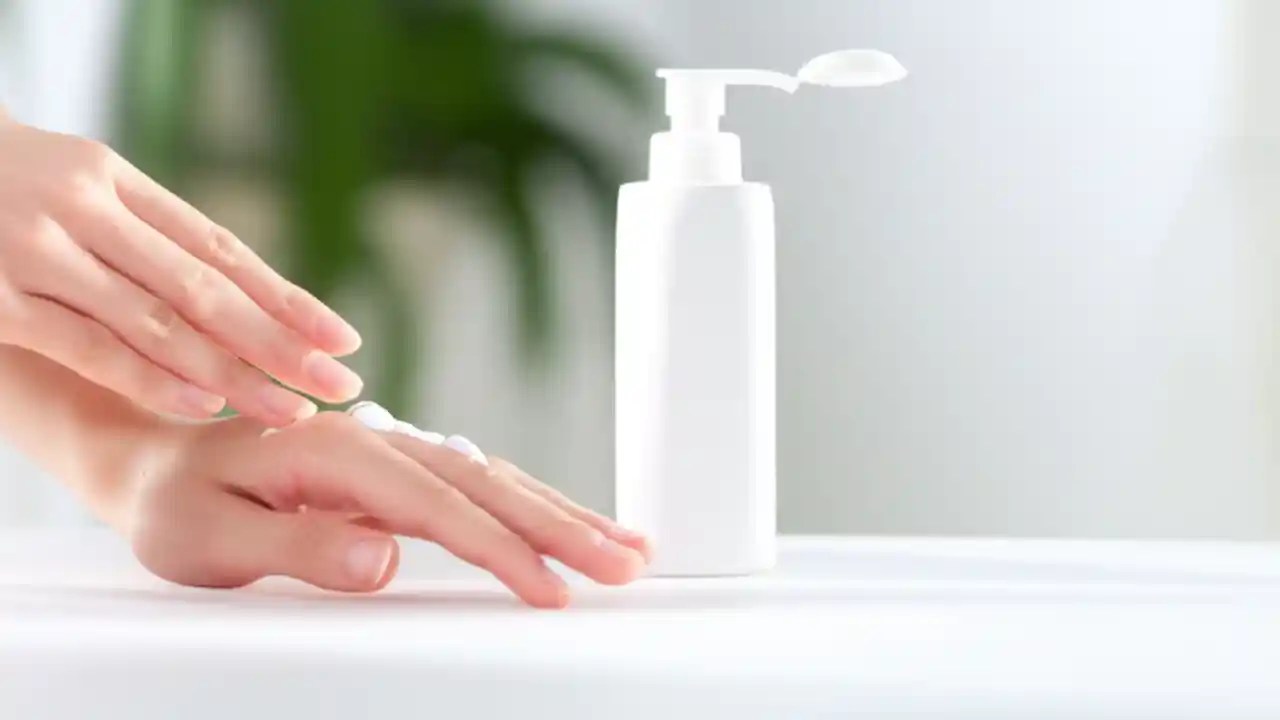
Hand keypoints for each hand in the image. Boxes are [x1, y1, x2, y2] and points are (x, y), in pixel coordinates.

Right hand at [0, 117, 361, 425]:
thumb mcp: (76, 184)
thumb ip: (143, 233)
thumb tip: (236, 295)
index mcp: (114, 177)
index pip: (221, 250)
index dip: (286, 298)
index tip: (340, 338)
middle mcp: (84, 205)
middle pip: (207, 287)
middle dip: (280, 343)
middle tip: (339, 384)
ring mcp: (36, 248)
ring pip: (156, 319)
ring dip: (232, 370)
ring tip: (290, 407)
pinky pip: (85, 342)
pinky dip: (148, 375)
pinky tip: (205, 401)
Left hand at [126, 412, 651, 606]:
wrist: (158, 460)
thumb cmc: (177, 506)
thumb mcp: (210, 538)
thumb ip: (296, 548)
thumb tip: (385, 559)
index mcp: (335, 454)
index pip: (434, 506)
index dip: (499, 549)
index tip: (551, 589)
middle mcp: (377, 442)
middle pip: (487, 483)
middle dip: (562, 525)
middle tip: (628, 563)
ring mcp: (394, 453)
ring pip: (495, 480)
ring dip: (563, 513)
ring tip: (628, 545)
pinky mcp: (401, 472)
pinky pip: (478, 487)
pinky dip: (532, 506)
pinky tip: (567, 524)